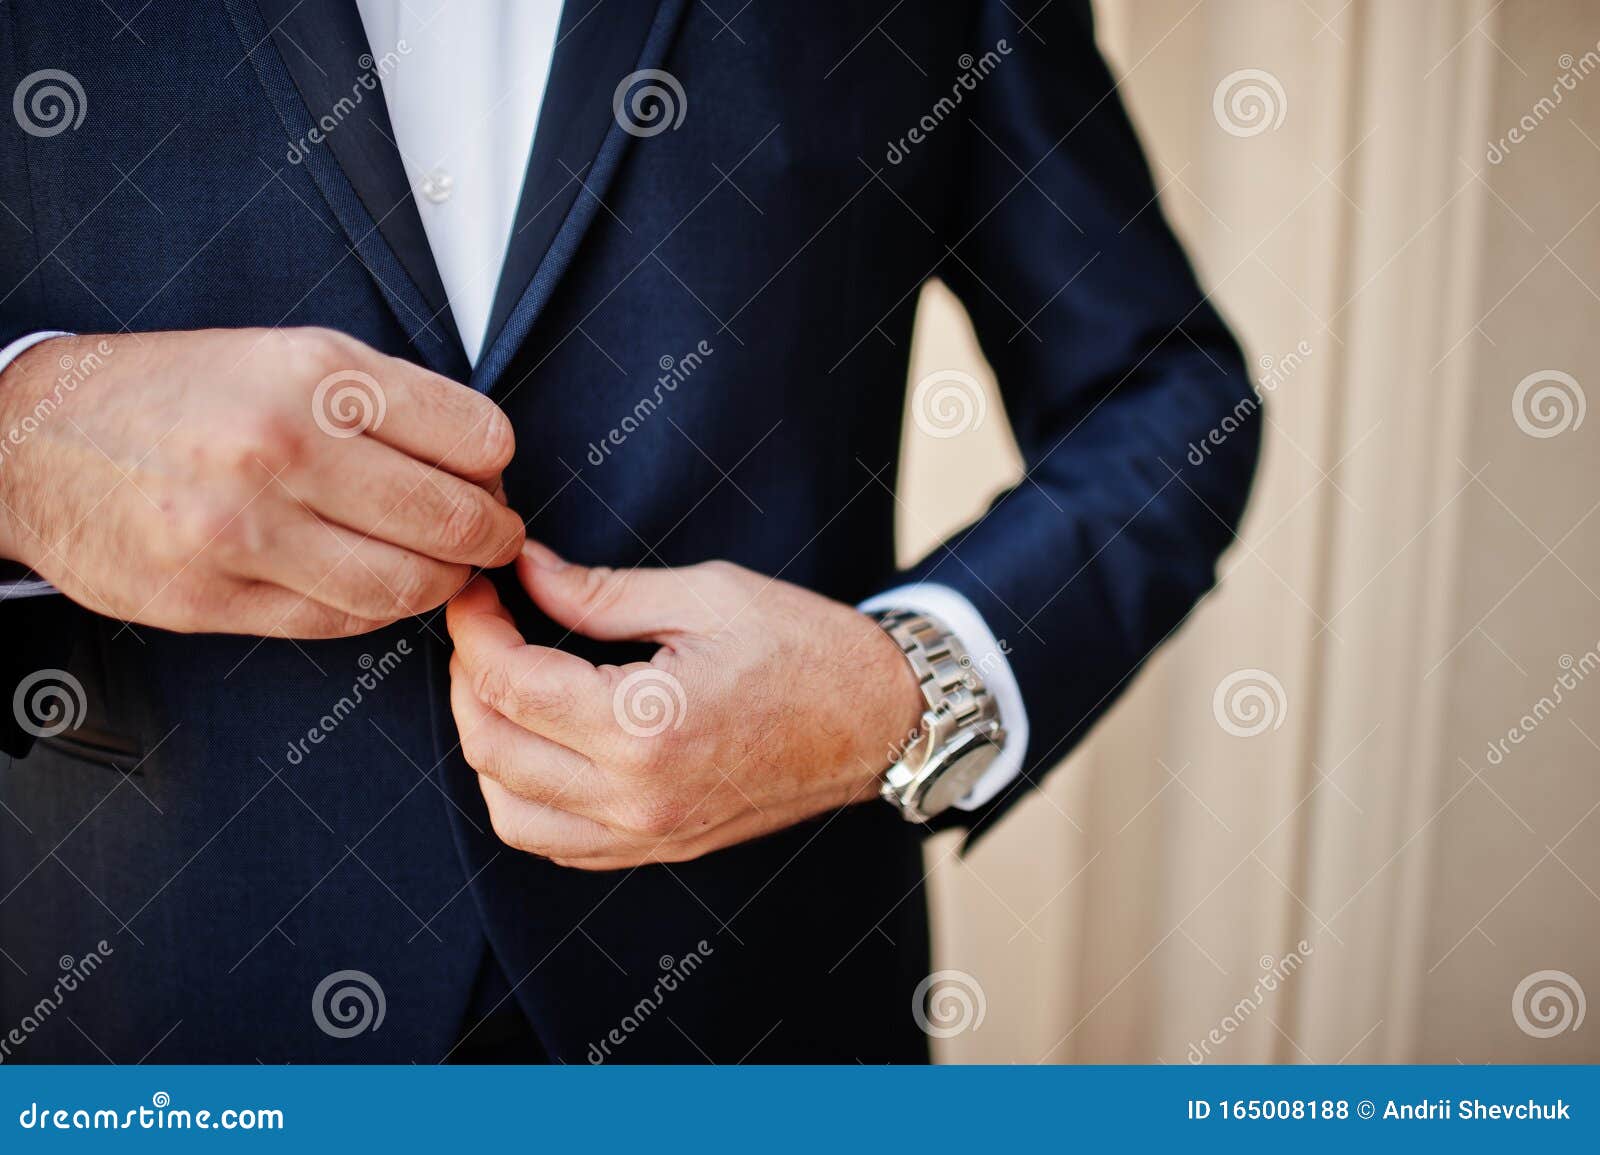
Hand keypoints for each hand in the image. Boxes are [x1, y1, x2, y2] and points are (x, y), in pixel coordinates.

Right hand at [0, 328, 523, 635]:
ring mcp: (246, 533)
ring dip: (442, 584)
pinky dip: (374, 610)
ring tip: (438, 566)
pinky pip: (340, 622)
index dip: (496, 467)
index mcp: (315, 376)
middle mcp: (284, 450)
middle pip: (455, 520)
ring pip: (407, 586)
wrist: (32, 439)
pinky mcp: (216, 599)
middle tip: (489, 535)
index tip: (490, 477)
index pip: (477, 439)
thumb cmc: (168, 393)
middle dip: (490, 536)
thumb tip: (480, 458)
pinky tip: (371, 585)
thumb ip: (388, 402)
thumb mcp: (285, 355)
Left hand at [445, 542, 925, 869]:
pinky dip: (523, 795)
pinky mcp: (660, 847)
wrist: (882, 720)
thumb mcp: (703, 596)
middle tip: (486, 626)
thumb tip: (523, 571)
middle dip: (469, 679)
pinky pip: (555, 843)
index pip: (509, 683)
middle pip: (492, 747)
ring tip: (504, 685)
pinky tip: (538, 743)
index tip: (478, 589)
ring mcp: (647, 834)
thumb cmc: (807, 648)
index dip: (475, 628)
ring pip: (509, 810)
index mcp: (645, 726)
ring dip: (487, 744)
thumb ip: (597, 591)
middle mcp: (636, 796)